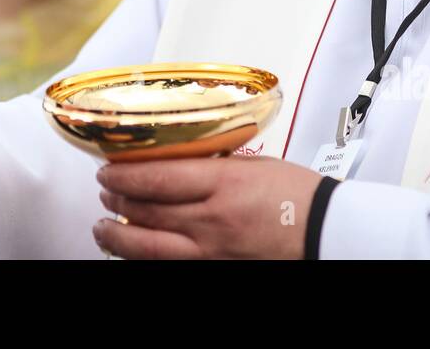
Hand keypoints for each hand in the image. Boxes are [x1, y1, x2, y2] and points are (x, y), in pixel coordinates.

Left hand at [94, 156, 322, 258]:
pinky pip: (168, 266)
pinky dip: (144, 259)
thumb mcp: (252, 165)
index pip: (156, 177)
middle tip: (104, 191)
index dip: (123, 173)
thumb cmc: (298, 196)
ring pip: (149, 247)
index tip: (107, 168)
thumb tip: (176, 159)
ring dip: (118, 236)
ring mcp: (212, 252)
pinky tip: (132, 253)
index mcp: (223, 184)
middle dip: (116, 200)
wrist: (326, 233)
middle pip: (146, 211)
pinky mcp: (215, 270)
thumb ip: (213, 164)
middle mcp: (212, 220)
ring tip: (103, 227)